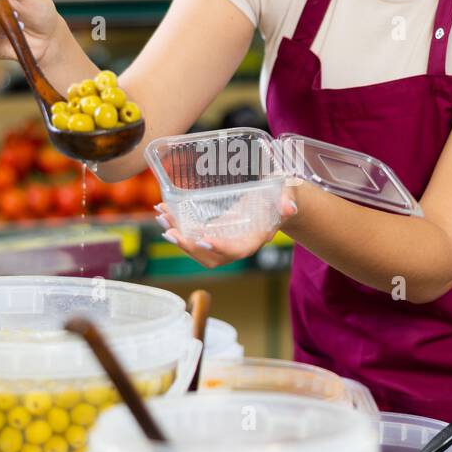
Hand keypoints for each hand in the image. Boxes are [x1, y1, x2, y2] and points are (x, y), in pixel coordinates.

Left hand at [154, 187, 297, 267]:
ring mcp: (224, 241)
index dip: (222, 248)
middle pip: (212, 257)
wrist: (276, 200)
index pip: (238, 250)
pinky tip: (164, 211)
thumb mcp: (288, 194)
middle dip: (190, 247)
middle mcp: (238, 245)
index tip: (204, 239)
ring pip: (198, 249)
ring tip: (162, 218)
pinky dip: (178, 225)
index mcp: (256, 238)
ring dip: (178, 236)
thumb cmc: (283, 196)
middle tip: (171, 232)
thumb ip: (287, 200)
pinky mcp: (215, 233)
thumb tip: (289, 207)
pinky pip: (194, 236)